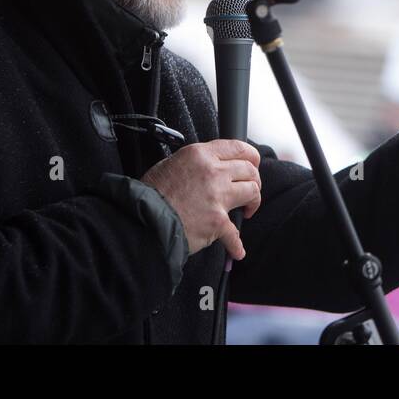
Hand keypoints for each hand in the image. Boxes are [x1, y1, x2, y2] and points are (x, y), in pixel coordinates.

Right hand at [141, 139, 261, 259]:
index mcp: (200, 155)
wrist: (143, 219)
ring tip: (247, 210)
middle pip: (250, 170)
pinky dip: (237, 245)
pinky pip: (235, 234)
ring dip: (253, 202)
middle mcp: (213, 172)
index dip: (251, 157)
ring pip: (252, 192)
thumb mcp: (171, 163)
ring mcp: (217, 196)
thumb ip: (195, 163)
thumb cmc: (152, 194)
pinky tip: (237, 251)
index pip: (238, 147)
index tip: (253, 165)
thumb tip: (209, 167)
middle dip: (255, 180)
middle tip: (249, 191)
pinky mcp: (217, 221)